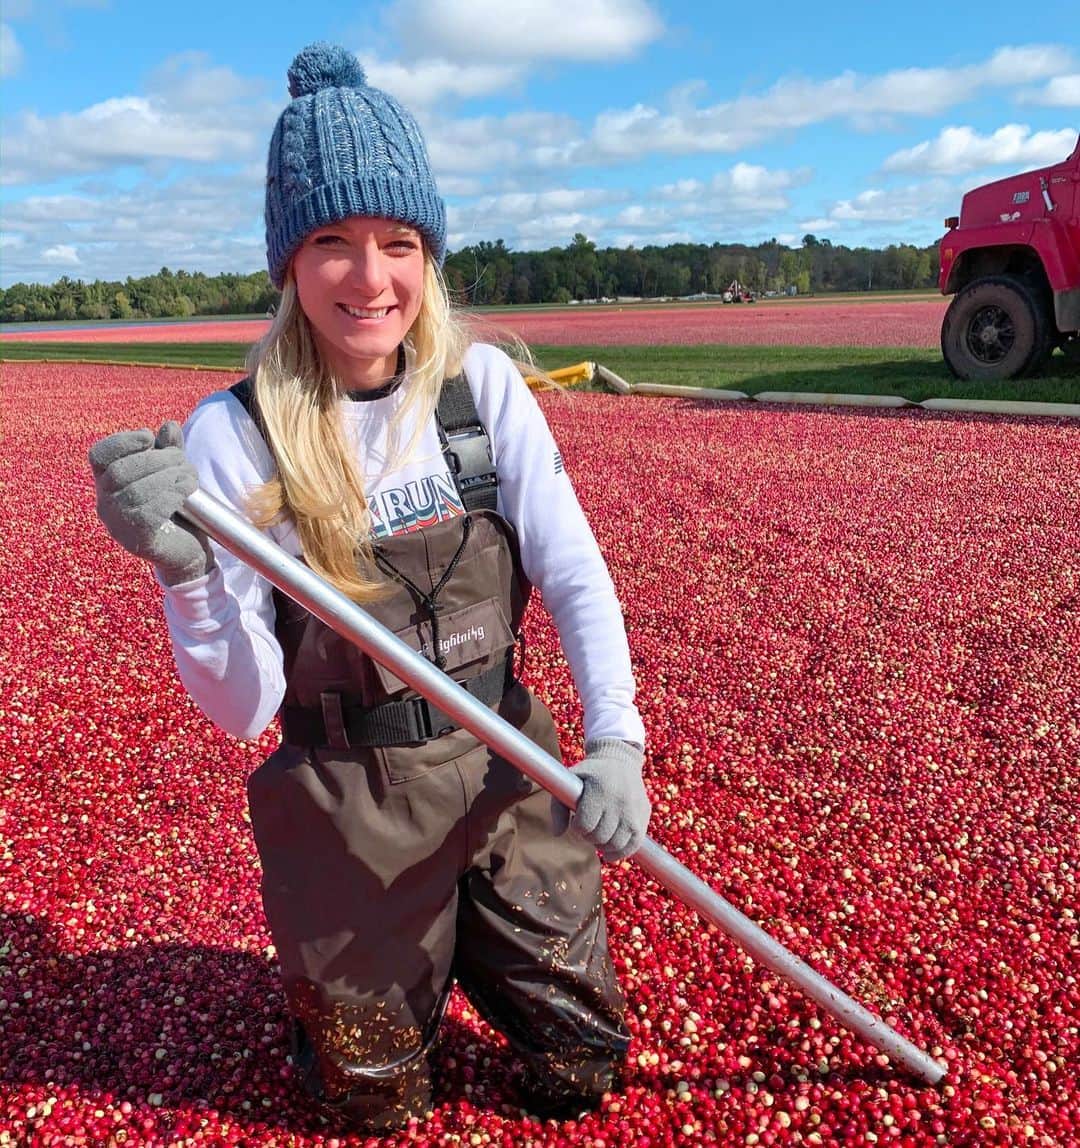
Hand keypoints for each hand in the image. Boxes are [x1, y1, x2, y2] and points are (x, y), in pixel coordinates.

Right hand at [88, 421, 213, 585]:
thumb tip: (169, 425)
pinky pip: (147, 514)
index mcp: (108, 482)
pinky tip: (185, 492)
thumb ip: (170, 449)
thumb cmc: (176, 508)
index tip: (149, 437)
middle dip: (156, 460)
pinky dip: (170, 497)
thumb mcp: (174, 472)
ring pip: (136, 492)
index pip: (99, 455)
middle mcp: (106, 503)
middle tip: (182, 461)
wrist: (187, 551)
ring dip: (168, 477)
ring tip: (189, 477)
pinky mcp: (136, 540)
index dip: (122, 442)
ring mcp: (118, 523)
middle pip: (121, 471)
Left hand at [552, 738, 650, 860]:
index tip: (576, 819)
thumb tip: (557, 834)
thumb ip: (558, 807)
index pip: (584, 825)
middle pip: (599, 837)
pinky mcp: (643, 815)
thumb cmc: (590, 773)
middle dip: (588, 836)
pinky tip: (610, 852)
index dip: (576, 827)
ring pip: (616, 844)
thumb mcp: (570, 781)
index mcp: (599, 790)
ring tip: (598, 836)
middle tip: (587, 827)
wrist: (620, 760)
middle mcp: (619, 800)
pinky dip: (621, 853)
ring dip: (603, 845)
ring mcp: (634, 809)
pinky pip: (633, 844)